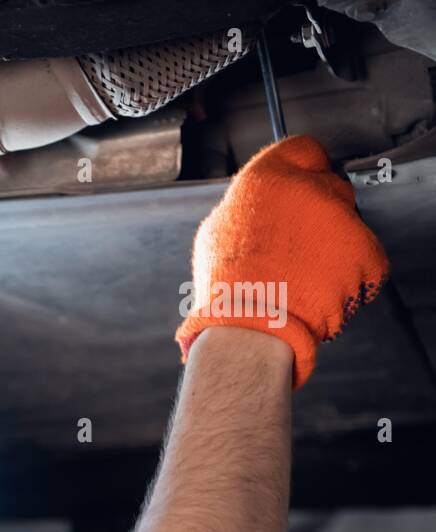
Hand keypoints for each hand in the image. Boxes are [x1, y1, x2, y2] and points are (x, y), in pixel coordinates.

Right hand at [175, 135, 388, 388]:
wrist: (251, 330)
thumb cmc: (226, 288)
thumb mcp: (215, 234)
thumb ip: (246, 208)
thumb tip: (262, 206)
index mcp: (267, 179)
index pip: (303, 150)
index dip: (305, 168)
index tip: (306, 180)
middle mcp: (310, 190)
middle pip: (330, 187)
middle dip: (319, 212)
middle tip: (295, 246)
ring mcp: (342, 221)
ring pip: (347, 225)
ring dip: (332, 247)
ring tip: (301, 277)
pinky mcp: (367, 252)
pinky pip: (365, 259)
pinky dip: (350, 276)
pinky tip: (320, 290)